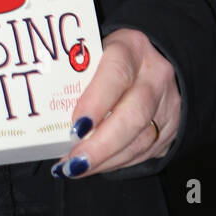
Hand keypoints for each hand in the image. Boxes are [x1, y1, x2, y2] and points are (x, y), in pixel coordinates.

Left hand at [52, 28, 179, 177]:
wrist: (153, 61)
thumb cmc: (109, 58)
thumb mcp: (95, 52)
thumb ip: (76, 75)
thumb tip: (44, 111)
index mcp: (131, 47)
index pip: (116, 74)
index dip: (96, 103)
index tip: (76, 127)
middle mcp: (154, 74)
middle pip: (134, 114)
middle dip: (101, 144)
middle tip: (74, 162)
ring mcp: (168, 103)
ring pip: (140, 139)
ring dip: (106, 159)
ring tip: (76, 168)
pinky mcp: (171, 127)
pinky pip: (145, 152)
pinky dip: (116, 162)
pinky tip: (95, 166)